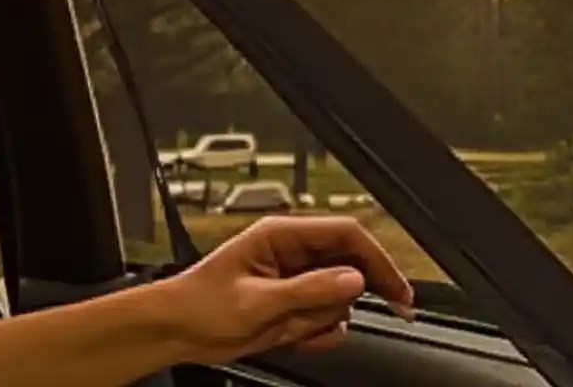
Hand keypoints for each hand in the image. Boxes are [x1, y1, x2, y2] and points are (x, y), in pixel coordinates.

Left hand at [162, 215, 413, 363]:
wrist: (175, 330)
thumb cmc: (200, 305)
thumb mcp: (258, 301)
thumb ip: (309, 290)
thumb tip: (354, 280)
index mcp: (283, 236)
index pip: (347, 235)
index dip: (378, 259)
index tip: (398, 288)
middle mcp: (292, 252)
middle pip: (352, 262)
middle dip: (366, 289)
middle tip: (396, 309)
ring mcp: (294, 278)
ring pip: (339, 296)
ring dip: (326, 318)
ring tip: (292, 328)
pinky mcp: (291, 303)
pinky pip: (324, 316)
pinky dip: (318, 331)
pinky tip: (294, 337)